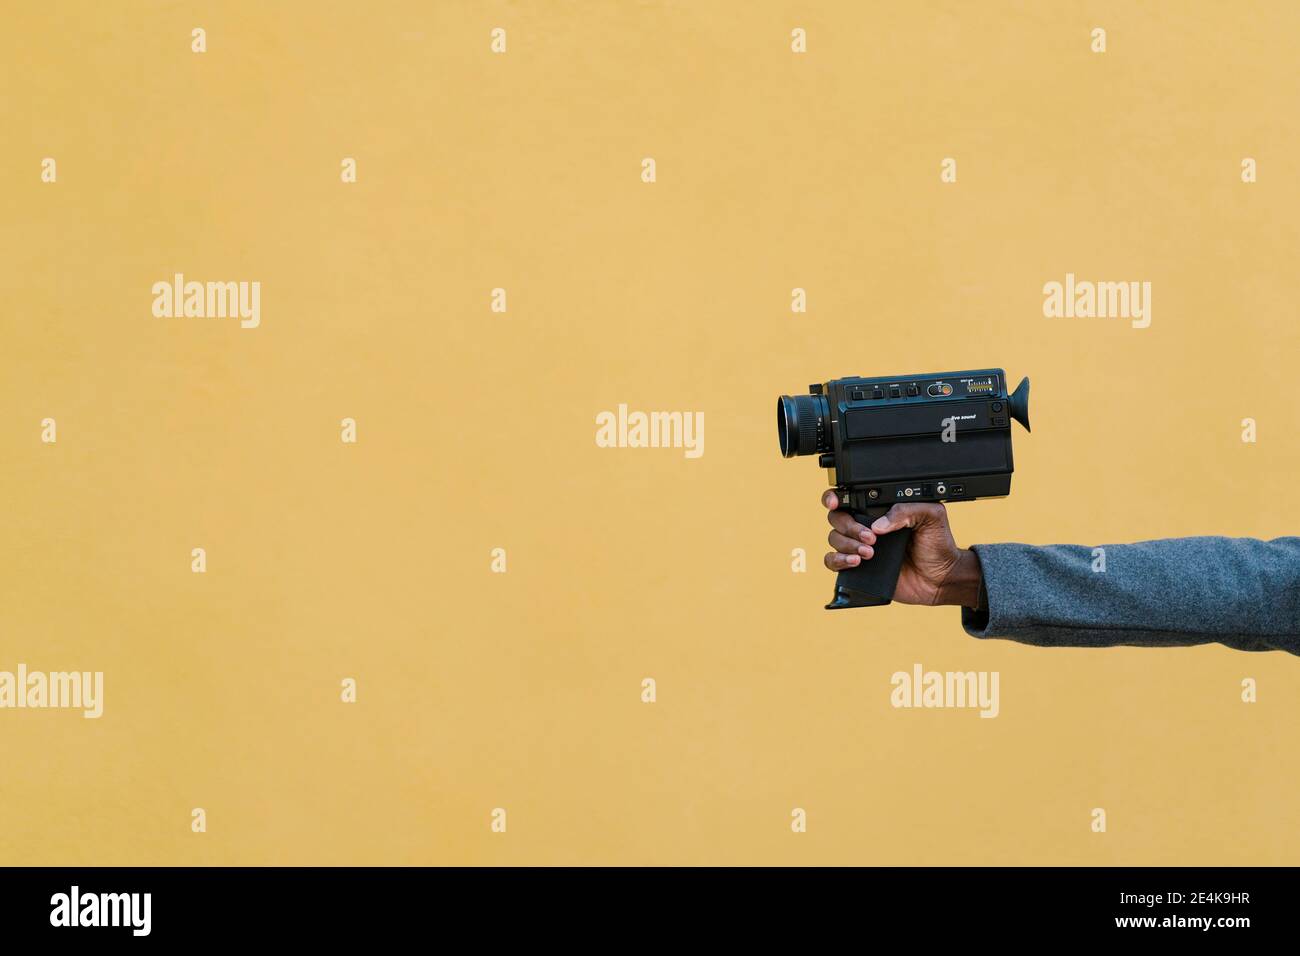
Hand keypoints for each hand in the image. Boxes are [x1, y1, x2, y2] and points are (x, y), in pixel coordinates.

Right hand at [821, 491, 981, 606]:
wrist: (940, 577)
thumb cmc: (937, 544)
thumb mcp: (931, 516)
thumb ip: (907, 509)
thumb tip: (878, 524)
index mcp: (879, 510)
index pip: (849, 498)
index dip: (834, 497)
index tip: (835, 503)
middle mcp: (865, 526)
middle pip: (837, 518)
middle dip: (849, 526)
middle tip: (871, 537)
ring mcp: (859, 547)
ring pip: (834, 539)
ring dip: (847, 544)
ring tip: (869, 553)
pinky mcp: (857, 568)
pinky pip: (832, 561)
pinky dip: (838, 560)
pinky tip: (855, 562)